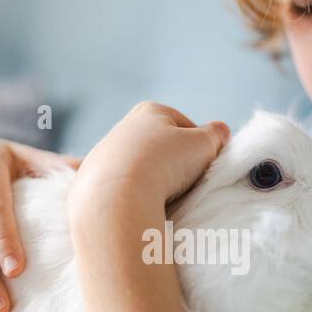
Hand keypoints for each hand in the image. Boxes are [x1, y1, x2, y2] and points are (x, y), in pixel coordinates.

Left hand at [69, 102, 229, 222]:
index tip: (204, 168)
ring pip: (138, 166)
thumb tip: (221, 131)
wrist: (116, 198)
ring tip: (161, 199)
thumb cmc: (163, 165)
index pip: (187, 128)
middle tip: (184, 186)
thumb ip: (217, 135)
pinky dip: (124, 191)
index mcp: (150, 111)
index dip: (201, 149)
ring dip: (151, 180)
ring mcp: (103, 153)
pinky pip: (113, 184)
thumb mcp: (204, 144)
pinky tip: (129, 199)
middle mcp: (123, 127)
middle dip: (174, 164)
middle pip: (160, 146)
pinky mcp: (89, 178)